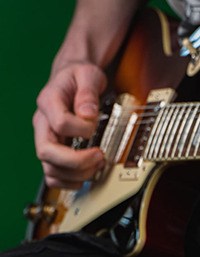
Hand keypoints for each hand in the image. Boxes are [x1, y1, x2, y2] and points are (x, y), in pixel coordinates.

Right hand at [33, 62, 107, 188]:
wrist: (73, 78)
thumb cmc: (79, 77)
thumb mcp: (88, 74)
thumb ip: (88, 92)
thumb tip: (88, 114)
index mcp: (49, 102)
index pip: (59, 123)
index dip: (81, 128)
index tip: (95, 124)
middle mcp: (43, 123)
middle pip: (46, 152)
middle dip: (75, 161)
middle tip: (100, 156)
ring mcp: (46, 139)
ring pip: (50, 169)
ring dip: (76, 173)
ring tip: (98, 164)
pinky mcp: (54, 151)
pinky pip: (53, 176)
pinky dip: (69, 182)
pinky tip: (87, 174)